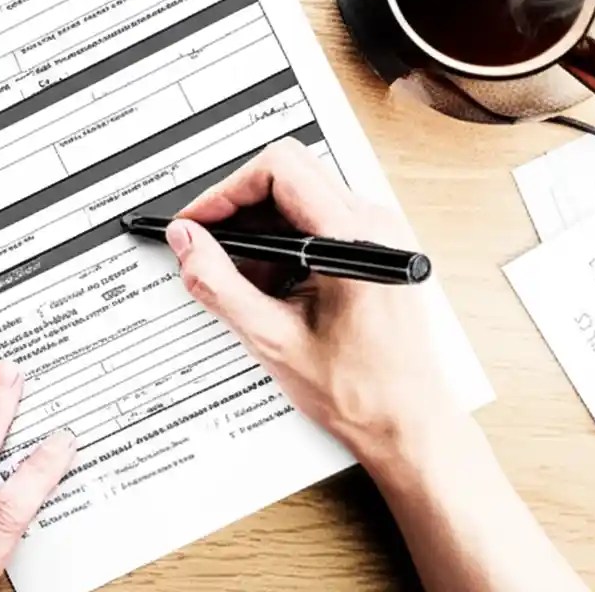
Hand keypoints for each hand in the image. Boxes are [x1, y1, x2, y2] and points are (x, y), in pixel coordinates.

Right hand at [169, 138, 464, 462]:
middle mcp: (375, 225)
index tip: (198, 223)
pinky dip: (285, 245)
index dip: (227, 191)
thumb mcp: (271, 339)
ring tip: (245, 282)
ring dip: (262, 230)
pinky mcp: (377, 250)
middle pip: (290, 174)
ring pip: (302, 196)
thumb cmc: (361, 392)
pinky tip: (273, 290)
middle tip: (208, 247)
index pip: (279, 169)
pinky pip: (321, 221)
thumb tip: (187, 243)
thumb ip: (219, 283)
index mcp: (354, 238)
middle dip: (239, 208)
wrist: (408, 424)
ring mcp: (381, 235)